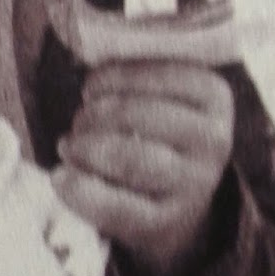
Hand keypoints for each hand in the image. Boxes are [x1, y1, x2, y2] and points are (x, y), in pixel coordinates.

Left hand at [52, 60, 233, 275]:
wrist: (178, 205)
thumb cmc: (158, 134)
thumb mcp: (163, 97)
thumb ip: (134, 72)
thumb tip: (84, 54)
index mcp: (215, 97)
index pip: (161, 74)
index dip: (114, 76)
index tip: (91, 86)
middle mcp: (213, 141)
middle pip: (138, 115)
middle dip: (94, 114)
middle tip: (78, 120)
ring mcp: (193, 184)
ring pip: (130, 159)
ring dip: (85, 147)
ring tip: (69, 145)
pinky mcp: (164, 221)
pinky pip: (117, 206)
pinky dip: (80, 190)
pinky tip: (60, 177)